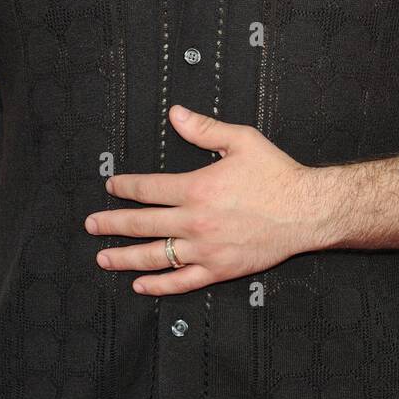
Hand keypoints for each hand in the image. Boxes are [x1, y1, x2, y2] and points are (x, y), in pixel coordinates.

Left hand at [83, 106, 324, 294]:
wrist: (306, 210)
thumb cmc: (276, 174)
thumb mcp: (241, 140)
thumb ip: (204, 128)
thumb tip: (174, 113)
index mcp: (197, 188)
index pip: (148, 189)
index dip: (125, 187)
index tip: (112, 186)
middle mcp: (194, 221)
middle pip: (141, 224)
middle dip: (112, 223)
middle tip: (92, 224)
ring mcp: (205, 249)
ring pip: (154, 256)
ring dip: (124, 257)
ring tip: (102, 257)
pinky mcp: (219, 269)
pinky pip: (181, 282)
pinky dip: (157, 285)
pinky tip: (139, 284)